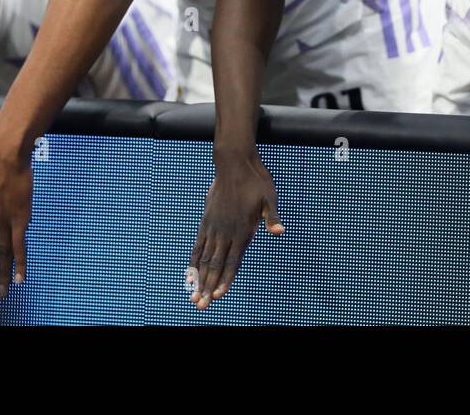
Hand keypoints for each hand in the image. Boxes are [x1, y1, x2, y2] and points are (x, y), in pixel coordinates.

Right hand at [189, 155, 282, 309]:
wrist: (234, 163)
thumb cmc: (255, 181)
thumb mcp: (270, 197)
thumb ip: (272, 217)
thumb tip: (280, 231)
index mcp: (242, 229)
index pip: (232, 261)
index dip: (226, 280)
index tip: (218, 296)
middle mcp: (225, 232)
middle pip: (215, 265)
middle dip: (208, 287)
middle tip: (201, 306)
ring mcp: (213, 227)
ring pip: (203, 258)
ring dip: (198, 279)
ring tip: (193, 296)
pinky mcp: (206, 221)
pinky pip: (197, 245)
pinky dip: (193, 261)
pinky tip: (189, 273)